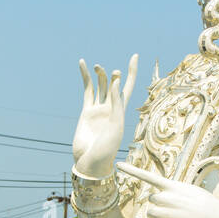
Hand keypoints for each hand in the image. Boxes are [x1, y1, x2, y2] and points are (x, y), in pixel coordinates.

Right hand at [72, 55, 137, 176]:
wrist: (91, 161)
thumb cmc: (107, 147)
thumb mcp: (116, 125)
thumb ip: (116, 102)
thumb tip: (116, 80)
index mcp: (123, 109)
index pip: (129, 86)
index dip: (132, 71)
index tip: (135, 56)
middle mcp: (112, 107)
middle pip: (116, 84)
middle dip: (116, 75)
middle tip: (116, 73)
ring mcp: (99, 108)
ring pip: (101, 85)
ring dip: (101, 74)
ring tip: (97, 66)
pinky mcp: (87, 111)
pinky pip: (87, 90)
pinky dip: (85, 77)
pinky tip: (83, 64)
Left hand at [118, 165, 218, 217]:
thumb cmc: (213, 210)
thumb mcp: (196, 193)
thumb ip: (179, 193)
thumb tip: (168, 199)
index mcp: (175, 187)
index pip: (150, 177)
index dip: (132, 171)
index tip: (119, 165)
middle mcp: (166, 198)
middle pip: (153, 200)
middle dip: (161, 207)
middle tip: (179, 214)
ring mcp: (163, 213)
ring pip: (151, 214)